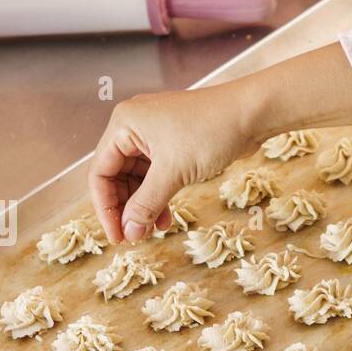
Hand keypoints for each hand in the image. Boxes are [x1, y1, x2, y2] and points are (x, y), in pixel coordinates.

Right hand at [88, 83, 260, 244]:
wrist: (251, 113)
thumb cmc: (210, 132)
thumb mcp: (174, 173)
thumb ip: (146, 204)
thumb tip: (129, 232)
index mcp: (123, 125)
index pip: (100, 173)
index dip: (105, 208)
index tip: (116, 236)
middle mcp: (133, 128)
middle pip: (116, 177)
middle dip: (125, 209)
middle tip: (135, 237)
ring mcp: (153, 136)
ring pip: (137, 179)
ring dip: (143, 206)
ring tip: (153, 231)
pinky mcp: (173, 145)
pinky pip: (156, 176)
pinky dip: (158, 197)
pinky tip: (165, 218)